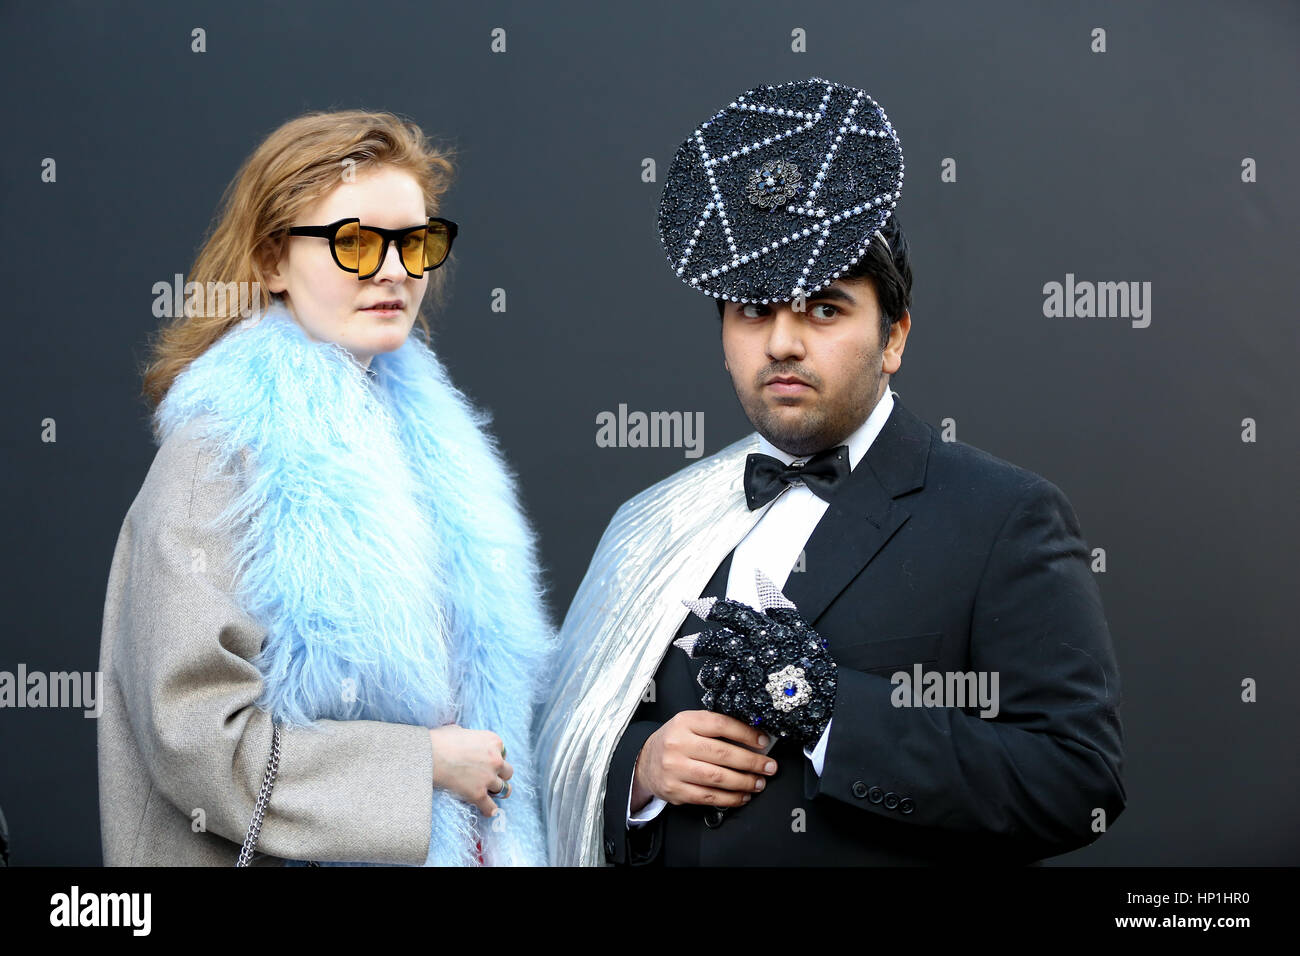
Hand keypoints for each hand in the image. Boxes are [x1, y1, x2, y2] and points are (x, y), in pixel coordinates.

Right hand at [428, 725, 511, 817]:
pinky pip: (491, 807)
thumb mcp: (459, 730)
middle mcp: (496, 759)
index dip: (493, 758)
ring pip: (504, 789)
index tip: (485, 762)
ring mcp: (488, 778)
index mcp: (493, 741)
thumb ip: (468, 736)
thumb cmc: (440, 741)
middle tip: (488, 778)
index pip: (503, 753)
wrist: (430, 755)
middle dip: (499, 775)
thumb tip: (463, 738)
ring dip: (497, 791)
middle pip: (507, 771)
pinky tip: (487, 811)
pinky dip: (490, 810)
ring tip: (490, 794)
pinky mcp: (478, 794)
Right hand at [630, 710, 775, 811]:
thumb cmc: (675, 740)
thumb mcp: (690, 724)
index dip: (746, 733)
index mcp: (685, 722)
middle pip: (723, 754)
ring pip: (718, 778)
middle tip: (769, 766)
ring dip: (744, 782)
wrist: (645, 761)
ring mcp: (676, 769)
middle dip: (752, 762)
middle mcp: (678, 744)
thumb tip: (753, 740)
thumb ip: (716, 728)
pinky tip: (742, 795)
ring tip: (759, 783)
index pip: (720, 725)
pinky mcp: (676, 790)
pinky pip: (709, 797)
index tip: (763, 742)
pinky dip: (730, 798)